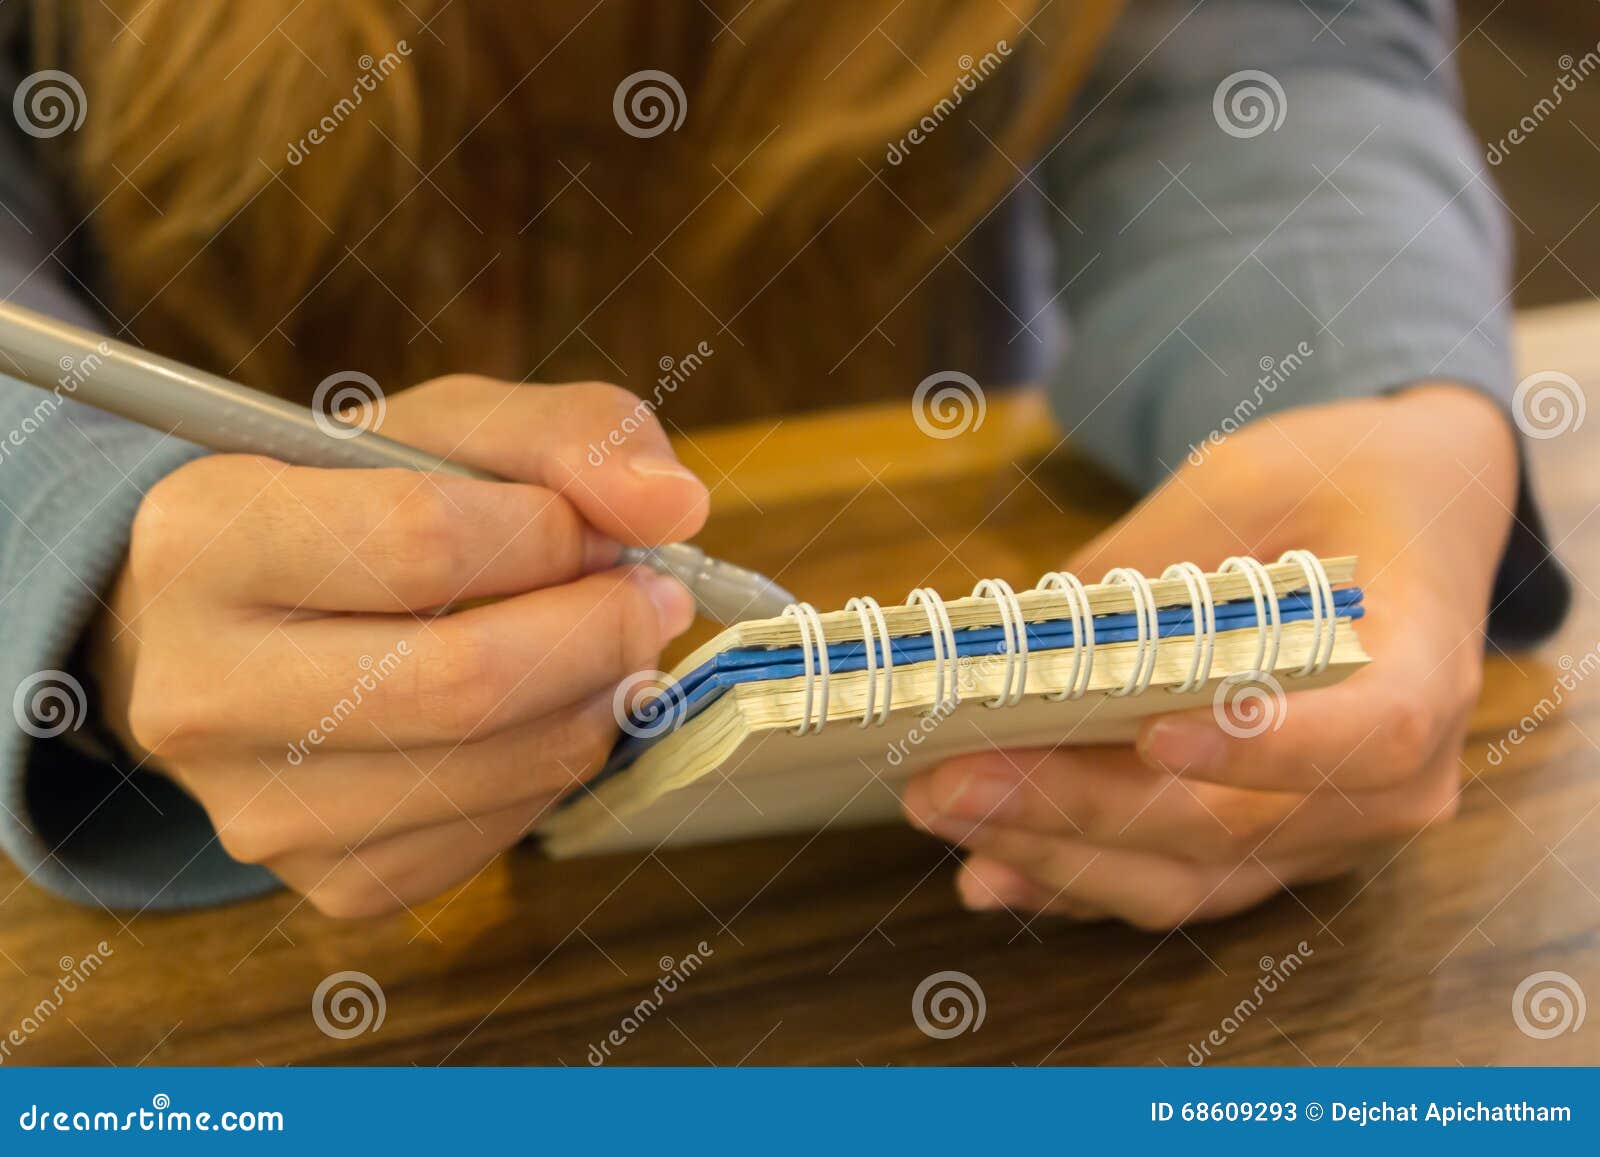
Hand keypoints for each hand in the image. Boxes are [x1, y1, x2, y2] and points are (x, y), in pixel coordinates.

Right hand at [90, 375, 706, 915]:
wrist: (244, 639)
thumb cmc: (353, 514)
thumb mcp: (444, 432)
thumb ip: (568, 437)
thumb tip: (674, 506)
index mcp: (205, 538)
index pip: (423, 541)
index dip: (556, 533)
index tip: (608, 530)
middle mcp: (202, 689)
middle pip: (463, 682)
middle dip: (602, 632)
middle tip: (653, 597)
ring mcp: (259, 807)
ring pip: (496, 768)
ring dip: (597, 702)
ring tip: (608, 649)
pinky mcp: (332, 884)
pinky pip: (500, 832)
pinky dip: (558, 764)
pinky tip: (548, 713)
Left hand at [901, 384, 1516, 928]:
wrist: (1406, 515)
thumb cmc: (1336, 483)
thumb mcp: (1246, 482)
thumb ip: (1153, 572)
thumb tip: (1026, 652)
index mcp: (1424, 669)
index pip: (1368, 737)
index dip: (1266, 749)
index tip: (1156, 734)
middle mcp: (1394, 783)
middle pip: (1229, 827)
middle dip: (1075, 809)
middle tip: (950, 779)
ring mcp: (1331, 832)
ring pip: (1188, 879)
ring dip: (1053, 855)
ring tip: (943, 812)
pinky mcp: (1271, 850)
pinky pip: (1171, 886)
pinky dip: (1075, 883)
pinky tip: (987, 869)